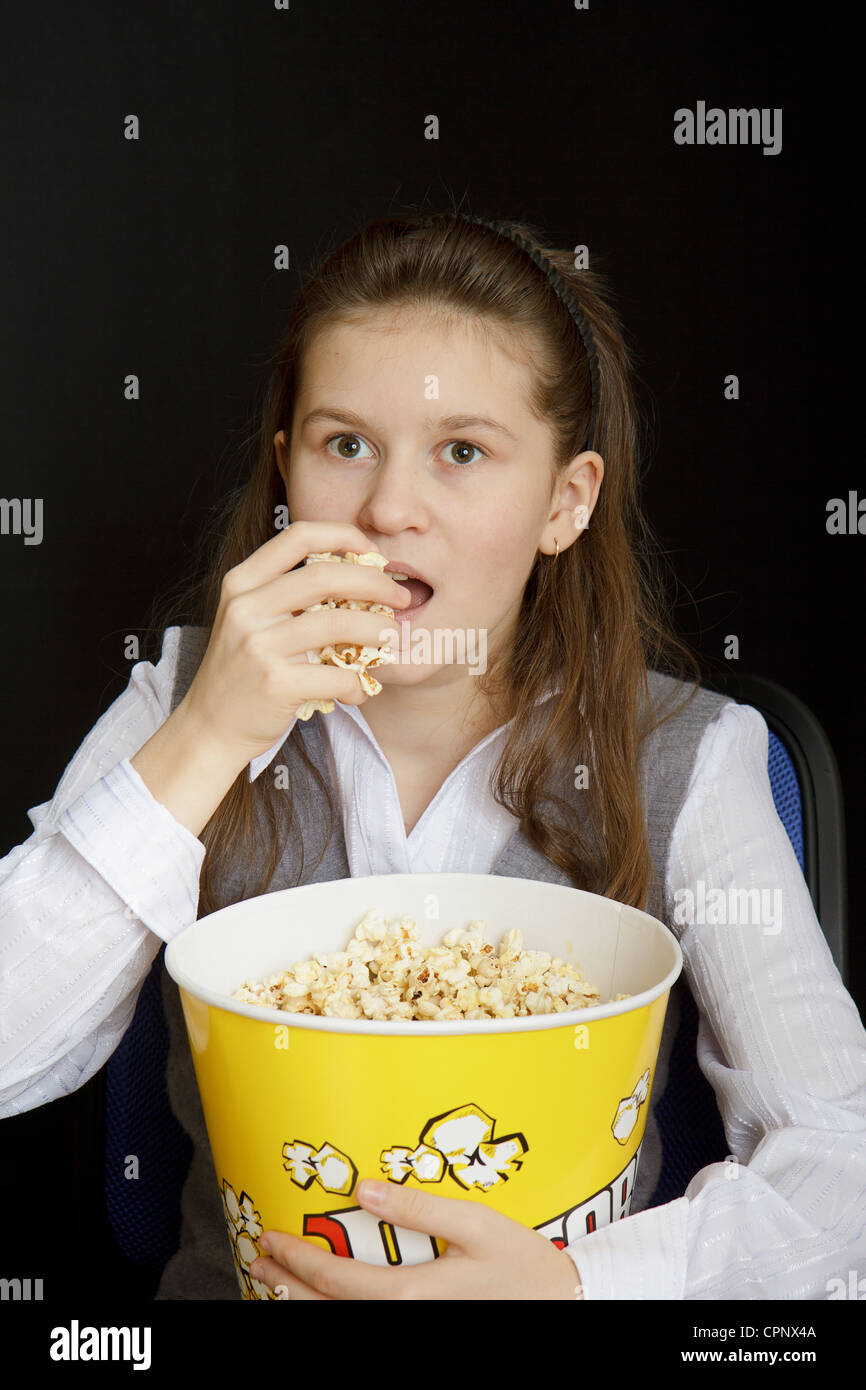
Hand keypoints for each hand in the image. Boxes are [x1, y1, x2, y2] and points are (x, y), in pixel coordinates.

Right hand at [180, 520, 410, 760]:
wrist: (210, 727)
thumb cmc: (242, 670)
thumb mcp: (251, 620)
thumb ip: (288, 595)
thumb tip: (359, 579)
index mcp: (242, 582)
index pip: (298, 536)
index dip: (344, 536)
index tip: (372, 553)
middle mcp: (247, 608)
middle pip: (326, 575)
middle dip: (375, 582)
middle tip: (400, 596)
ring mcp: (259, 645)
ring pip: (339, 622)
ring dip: (378, 630)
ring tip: (392, 638)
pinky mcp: (275, 683)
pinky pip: (337, 675)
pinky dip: (358, 683)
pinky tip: (360, 689)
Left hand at [248, 1178, 583, 1300]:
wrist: (563, 1306)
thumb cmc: (522, 1264)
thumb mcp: (476, 1224)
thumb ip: (417, 1207)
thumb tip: (365, 1188)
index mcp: (410, 1295)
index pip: (334, 1279)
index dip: (296, 1260)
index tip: (272, 1239)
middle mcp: (403, 1323)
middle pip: (326, 1312)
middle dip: (286, 1285)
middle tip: (259, 1259)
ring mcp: (411, 1333)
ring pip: (340, 1327)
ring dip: (304, 1304)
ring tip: (278, 1282)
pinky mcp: (422, 1335)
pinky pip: (365, 1329)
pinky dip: (335, 1314)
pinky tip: (325, 1301)